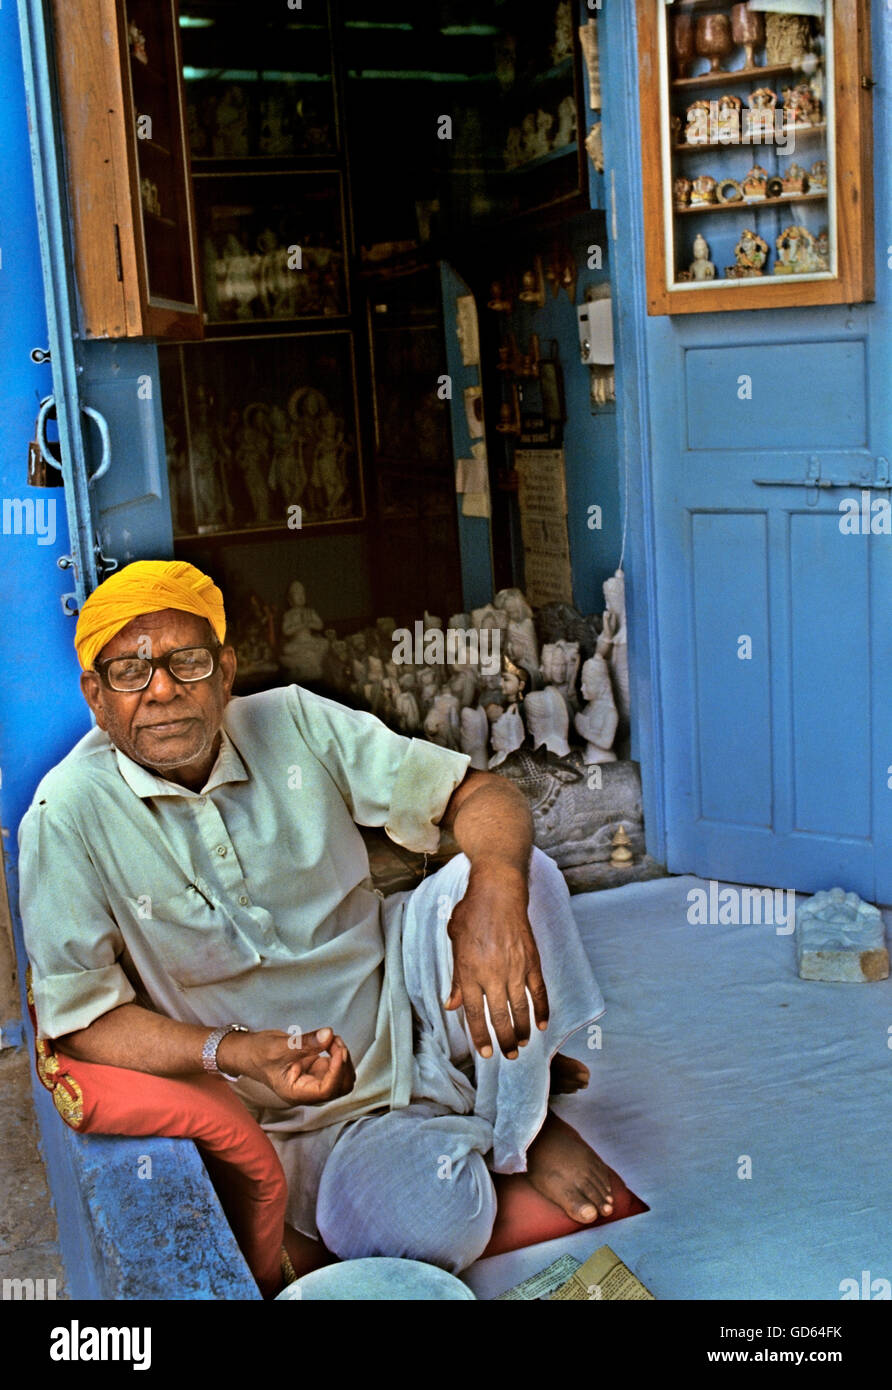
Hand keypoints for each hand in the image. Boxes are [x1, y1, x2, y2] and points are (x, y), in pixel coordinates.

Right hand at [218, 1026, 354, 1106]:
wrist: (249, 1052)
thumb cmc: (258, 1053)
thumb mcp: (280, 1046)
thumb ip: (305, 1042)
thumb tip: (328, 1035)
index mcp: (296, 1093)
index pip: (326, 1090)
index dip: (337, 1071)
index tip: (337, 1049)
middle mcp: (307, 1091)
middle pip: (339, 1087)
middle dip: (343, 1064)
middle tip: (335, 1041)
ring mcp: (313, 1081)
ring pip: (341, 1078)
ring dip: (343, 1059)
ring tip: (333, 1039)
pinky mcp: (315, 1070)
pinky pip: (336, 1068)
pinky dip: (339, 1055)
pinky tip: (330, 1041)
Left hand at [444, 862, 548, 1058]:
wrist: (498, 892)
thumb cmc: (471, 914)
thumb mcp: (454, 943)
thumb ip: (456, 977)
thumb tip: (453, 1004)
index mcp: (470, 972)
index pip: (474, 1014)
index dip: (480, 1036)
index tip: (486, 1053)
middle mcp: (493, 975)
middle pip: (500, 1018)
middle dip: (504, 1040)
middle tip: (509, 1055)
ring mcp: (515, 969)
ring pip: (521, 1009)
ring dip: (522, 1030)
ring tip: (522, 1044)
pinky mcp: (532, 962)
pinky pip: (539, 992)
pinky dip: (542, 1009)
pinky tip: (542, 1024)